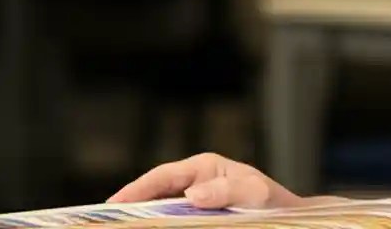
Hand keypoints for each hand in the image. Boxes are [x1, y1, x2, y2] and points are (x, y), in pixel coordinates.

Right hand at [107, 153, 307, 209]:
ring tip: (117, 228)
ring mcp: (191, 202)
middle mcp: (192, 183)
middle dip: (128, 208)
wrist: (285, 217)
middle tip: (104, 223)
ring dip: (140, 220)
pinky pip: (169, 221)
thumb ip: (227, 190)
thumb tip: (192, 194)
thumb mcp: (254, 192)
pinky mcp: (192, 217)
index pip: (161, 177)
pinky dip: (155, 224)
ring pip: (157, 211)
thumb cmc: (272, 202)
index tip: (111, 205)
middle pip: (152, 195)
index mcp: (203, 168)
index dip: (134, 190)